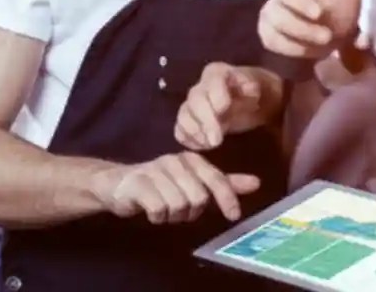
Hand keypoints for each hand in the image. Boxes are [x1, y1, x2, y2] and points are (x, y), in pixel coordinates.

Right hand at [91, 152, 260, 223]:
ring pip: (179, 206)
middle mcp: (176, 161)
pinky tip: (151, 210)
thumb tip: (256, 183)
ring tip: (164, 209)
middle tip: (179, 209)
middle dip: (191, 211)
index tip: (233, 216)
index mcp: (192, 159)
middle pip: (199, 198)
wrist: (118, 183)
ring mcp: (156, 170)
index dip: (228, 199)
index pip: (217, 179)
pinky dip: (157, 217)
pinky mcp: (139, 183)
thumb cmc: (161, 184)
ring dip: (172, 215)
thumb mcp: (194, 182)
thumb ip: (224, 183)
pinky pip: (159, 209)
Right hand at [175, 63, 277, 150]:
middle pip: (194, 100)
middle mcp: (201, 87)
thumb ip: (254, 84)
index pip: (211, 82)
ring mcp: (193, 105)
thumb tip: (249, 87)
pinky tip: (203, 146)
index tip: (224, 109)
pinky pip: (180, 130)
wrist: (259, 105)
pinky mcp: (191, 123)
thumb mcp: (264, 84)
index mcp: (217, 73)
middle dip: (204, 120)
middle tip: (216, 140)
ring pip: (184, 115)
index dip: (216, 95)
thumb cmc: (262, 92)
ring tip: (211, 144)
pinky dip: (188, 139)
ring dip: (195, 131)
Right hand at [258, 0, 368, 60]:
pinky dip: (292, 46)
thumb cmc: (335, 15)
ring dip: (301, 29)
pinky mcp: (267, 33)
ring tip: (325, 40)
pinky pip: (273, 38)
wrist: (322, 43)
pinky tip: (311, 52)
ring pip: (277, 17)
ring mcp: (272, 12)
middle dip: (301, 3)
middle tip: (320, 15)